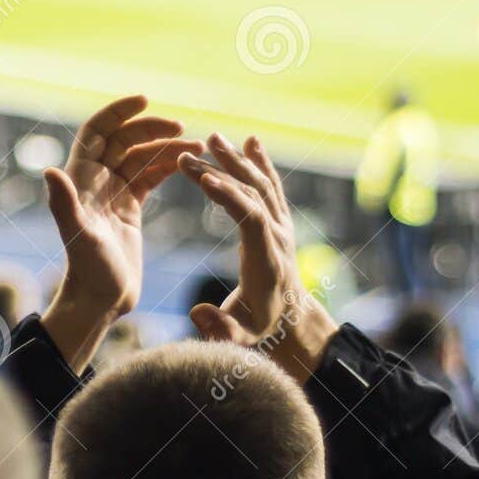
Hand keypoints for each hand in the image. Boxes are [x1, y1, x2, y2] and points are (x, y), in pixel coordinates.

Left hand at [39, 95, 201, 370]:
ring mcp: (114, 193)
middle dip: (150, 128)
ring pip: (141, 156)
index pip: (97, 131)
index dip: (117, 112)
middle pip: (123, 139)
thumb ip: (64, 203)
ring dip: (166, 147)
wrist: (101, 301)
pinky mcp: (130, 208)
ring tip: (196, 148)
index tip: (145, 100)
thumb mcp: (78, 236)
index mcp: (81, 180)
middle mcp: (96, 181)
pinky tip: (190, 164)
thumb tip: (49, 171)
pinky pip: (151, 176)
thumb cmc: (87, 271)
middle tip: (180, 128)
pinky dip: (169, 166)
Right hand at [178, 133, 334, 380]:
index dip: (230, 199)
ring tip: (213, 138)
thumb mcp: (241, 339)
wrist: (292, 319)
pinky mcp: (280, 221)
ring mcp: (282, 227)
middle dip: (221, 173)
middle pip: (253, 196)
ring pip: (262, 185)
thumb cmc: (261, 328)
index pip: (251, 221)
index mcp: (268, 262)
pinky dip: (261, 162)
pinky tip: (250, 141)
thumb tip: (196, 313)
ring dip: (237, 161)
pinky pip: (272, 186)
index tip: (205, 179)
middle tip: (186, 156)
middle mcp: (279, 238)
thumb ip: (221, 329)